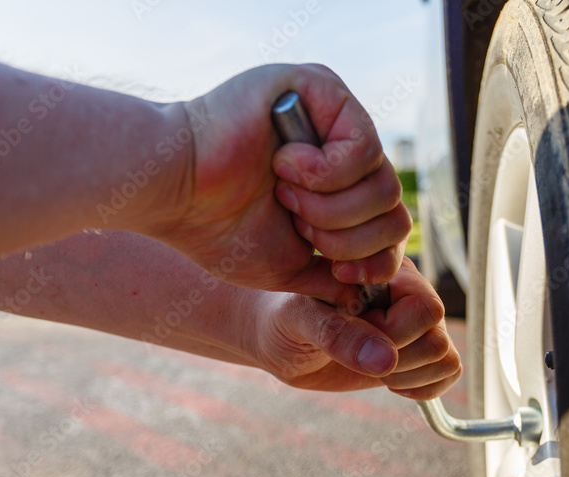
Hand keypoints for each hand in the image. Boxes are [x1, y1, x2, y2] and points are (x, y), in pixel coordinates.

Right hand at [147, 64, 410, 306]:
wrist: (174, 192)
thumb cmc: (218, 229)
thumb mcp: (289, 267)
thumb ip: (331, 279)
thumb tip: (367, 295)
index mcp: (337, 188)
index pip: (391, 227)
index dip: (373, 258)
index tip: (335, 269)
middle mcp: (341, 148)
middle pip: (393, 210)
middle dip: (347, 238)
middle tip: (298, 223)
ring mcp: (335, 117)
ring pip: (384, 184)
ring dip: (331, 207)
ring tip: (285, 195)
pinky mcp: (324, 89)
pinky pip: (365, 148)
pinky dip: (327, 174)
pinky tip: (285, 167)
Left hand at [248, 259, 461, 398]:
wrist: (277, 338)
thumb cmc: (282, 318)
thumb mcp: (298, 320)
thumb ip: (335, 333)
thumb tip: (385, 360)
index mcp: (387, 273)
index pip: (426, 308)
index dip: (392, 333)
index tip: (350, 330)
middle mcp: (409, 297)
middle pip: (438, 338)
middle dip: (395, 360)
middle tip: (355, 354)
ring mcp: (415, 328)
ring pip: (446, 359)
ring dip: (407, 376)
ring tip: (367, 366)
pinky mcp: (415, 355)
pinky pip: (448, 372)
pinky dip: (422, 387)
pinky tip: (387, 382)